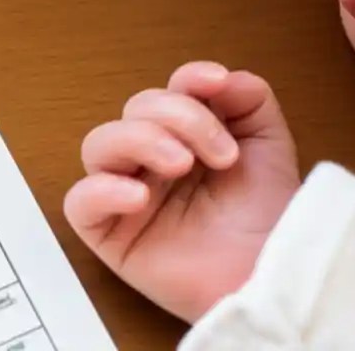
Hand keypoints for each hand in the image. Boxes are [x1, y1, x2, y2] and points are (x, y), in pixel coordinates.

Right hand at [63, 62, 302, 322]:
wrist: (274, 277)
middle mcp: (149, 162)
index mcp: (183, 139)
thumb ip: (249, 102)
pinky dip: (102, 189)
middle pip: (134, 112)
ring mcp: (125, 194)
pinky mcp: (110, 233)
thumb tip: (224, 77)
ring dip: (140, 141)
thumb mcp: (269, 149)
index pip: (166, 93)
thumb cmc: (268, 222)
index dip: (185, 80)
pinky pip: (80, 202)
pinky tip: (140, 196)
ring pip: (99, 144)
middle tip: (220, 153)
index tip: (214, 83)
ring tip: (182, 165)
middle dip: (178, 117)